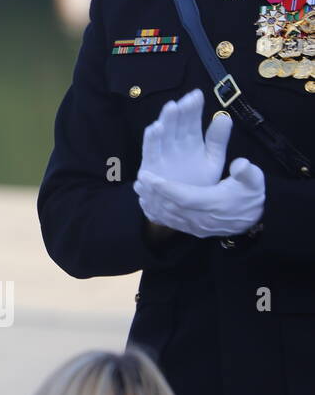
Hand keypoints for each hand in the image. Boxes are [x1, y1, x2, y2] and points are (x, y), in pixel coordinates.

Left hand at [134, 157, 265, 237]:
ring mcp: (197, 227)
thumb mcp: (254, 181)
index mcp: (214, 204)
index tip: (148, 175)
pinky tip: (147, 202)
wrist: (254, 220)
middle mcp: (202, 218)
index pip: (184, 197)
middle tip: (140, 179)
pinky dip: (157, 213)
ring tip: (140, 187)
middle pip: (171, 207)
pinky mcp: (194, 231)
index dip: (164, 187)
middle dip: (153, 193)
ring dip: (152, 202)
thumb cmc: (250, 195)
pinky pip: (171, 223)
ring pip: (168, 216)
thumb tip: (240, 164)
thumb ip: (247, 172)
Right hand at [139, 89, 231, 186]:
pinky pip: (150, 150)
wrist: (185, 209)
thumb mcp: (213, 159)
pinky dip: (152, 139)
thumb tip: (225, 117)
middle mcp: (174, 144)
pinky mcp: (151, 166)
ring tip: (171, 107)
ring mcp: (162, 154)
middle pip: (176, 124)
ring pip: (163, 133)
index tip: (197, 94)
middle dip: (180, 111)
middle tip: (186, 99)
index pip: (191, 120)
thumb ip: (218, 139)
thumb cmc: (199, 183)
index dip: (193, 108)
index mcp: (191, 141)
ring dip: (166, 120)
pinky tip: (155, 127)